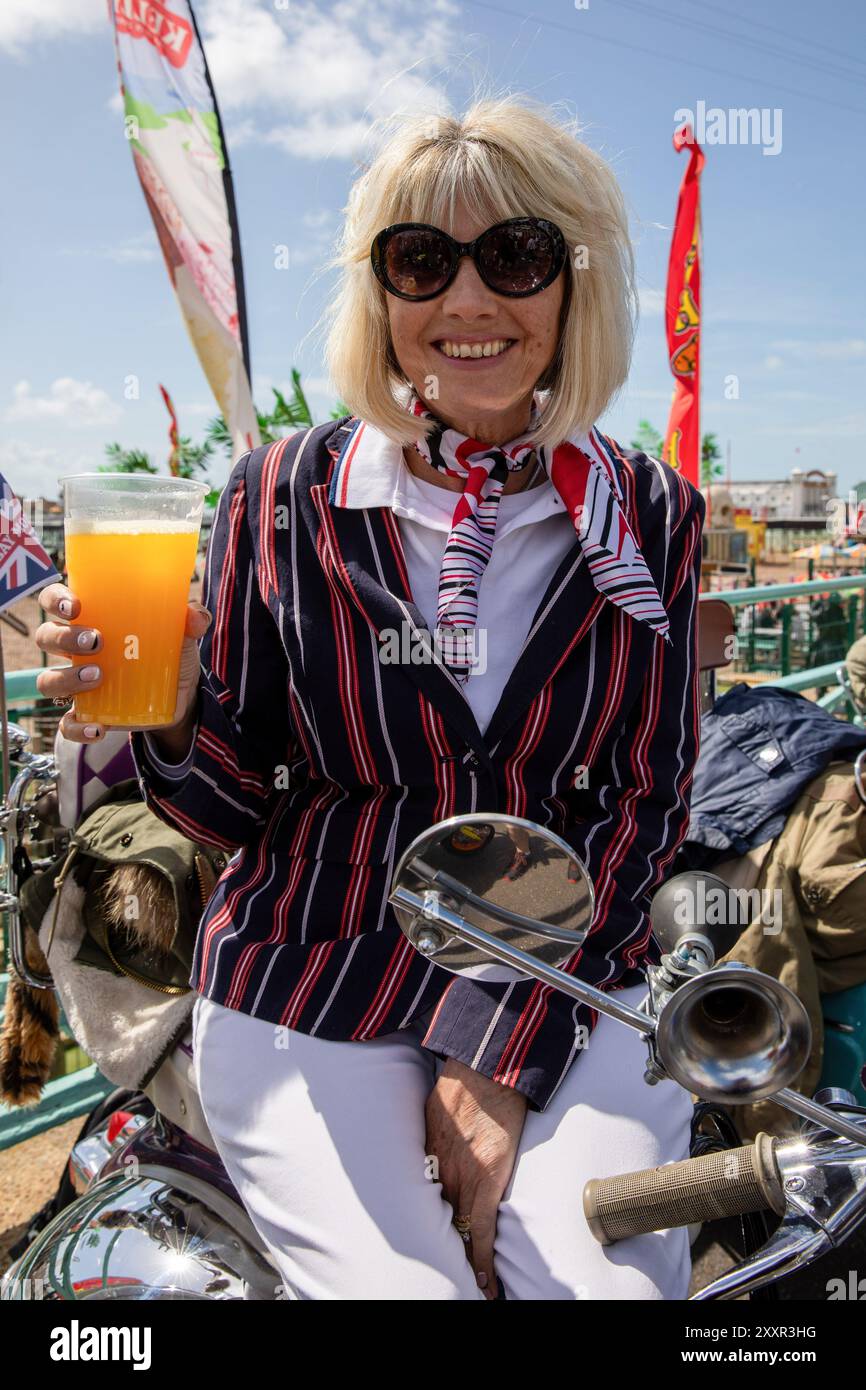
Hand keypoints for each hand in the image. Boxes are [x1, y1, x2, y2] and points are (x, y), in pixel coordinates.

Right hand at [34, 582, 211, 742]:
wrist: (181, 695)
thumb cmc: (170, 651)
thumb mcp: (182, 633)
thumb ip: (192, 619)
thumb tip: (195, 617)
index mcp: (92, 619)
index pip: (55, 600)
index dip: (54, 599)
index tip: (73, 606)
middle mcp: (76, 649)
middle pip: (47, 637)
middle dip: (63, 638)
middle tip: (96, 642)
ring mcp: (78, 683)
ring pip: (49, 679)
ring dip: (67, 678)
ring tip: (98, 677)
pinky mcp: (87, 714)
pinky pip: (68, 724)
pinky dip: (78, 728)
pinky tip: (98, 728)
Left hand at [425, 1057, 527, 1298]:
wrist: (487, 1069)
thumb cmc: (463, 1082)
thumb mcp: (431, 1109)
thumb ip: (430, 1134)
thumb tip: (430, 1143)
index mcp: (425, 1156)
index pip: (417, 1203)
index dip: (419, 1228)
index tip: (416, 1248)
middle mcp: (438, 1173)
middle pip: (433, 1223)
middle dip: (434, 1251)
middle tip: (433, 1278)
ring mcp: (463, 1180)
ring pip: (457, 1233)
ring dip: (461, 1262)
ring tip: (464, 1288)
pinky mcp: (487, 1182)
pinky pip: (482, 1232)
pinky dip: (482, 1260)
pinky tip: (484, 1283)